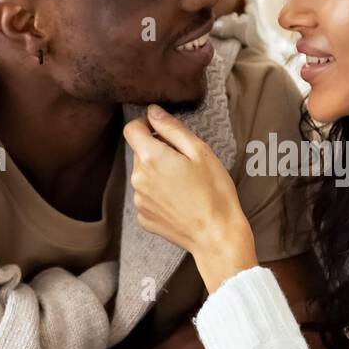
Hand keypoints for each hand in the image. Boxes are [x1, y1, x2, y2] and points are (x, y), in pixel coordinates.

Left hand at [123, 105, 257, 292]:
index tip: (164, 132)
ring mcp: (139, 201)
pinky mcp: (144, 218)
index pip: (131, 129)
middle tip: (186, 163)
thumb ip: (172, 128)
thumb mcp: (200, 151)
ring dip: (158, 173)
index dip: (146, 125)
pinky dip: (159, 194)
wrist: (217, 235)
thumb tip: (153, 112)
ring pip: (144, 175)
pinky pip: (147, 196)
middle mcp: (138, 179)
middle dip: (158, 151)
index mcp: (151, 158)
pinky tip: (180, 201)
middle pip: (140, 153)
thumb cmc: (214, 192)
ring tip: (186, 185)